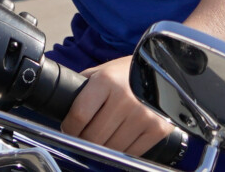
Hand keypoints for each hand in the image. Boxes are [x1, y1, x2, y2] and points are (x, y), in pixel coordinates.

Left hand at [59, 55, 173, 156]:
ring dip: (103, 146)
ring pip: (111, 148)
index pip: (79, 115)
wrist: (163, 70)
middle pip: (93, 137)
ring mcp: (143, 115)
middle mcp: (125, 98)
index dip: (69, 127)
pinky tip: (122, 138)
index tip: (69, 129)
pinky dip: (123, 150)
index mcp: (106, 81)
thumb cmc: (126, 73)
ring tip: (105, 135)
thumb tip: (61, 108)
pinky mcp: (158, 128)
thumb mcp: (101, 72)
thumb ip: (83, 89)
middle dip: (84, 139)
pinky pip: (131, 153)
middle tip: (85, 135)